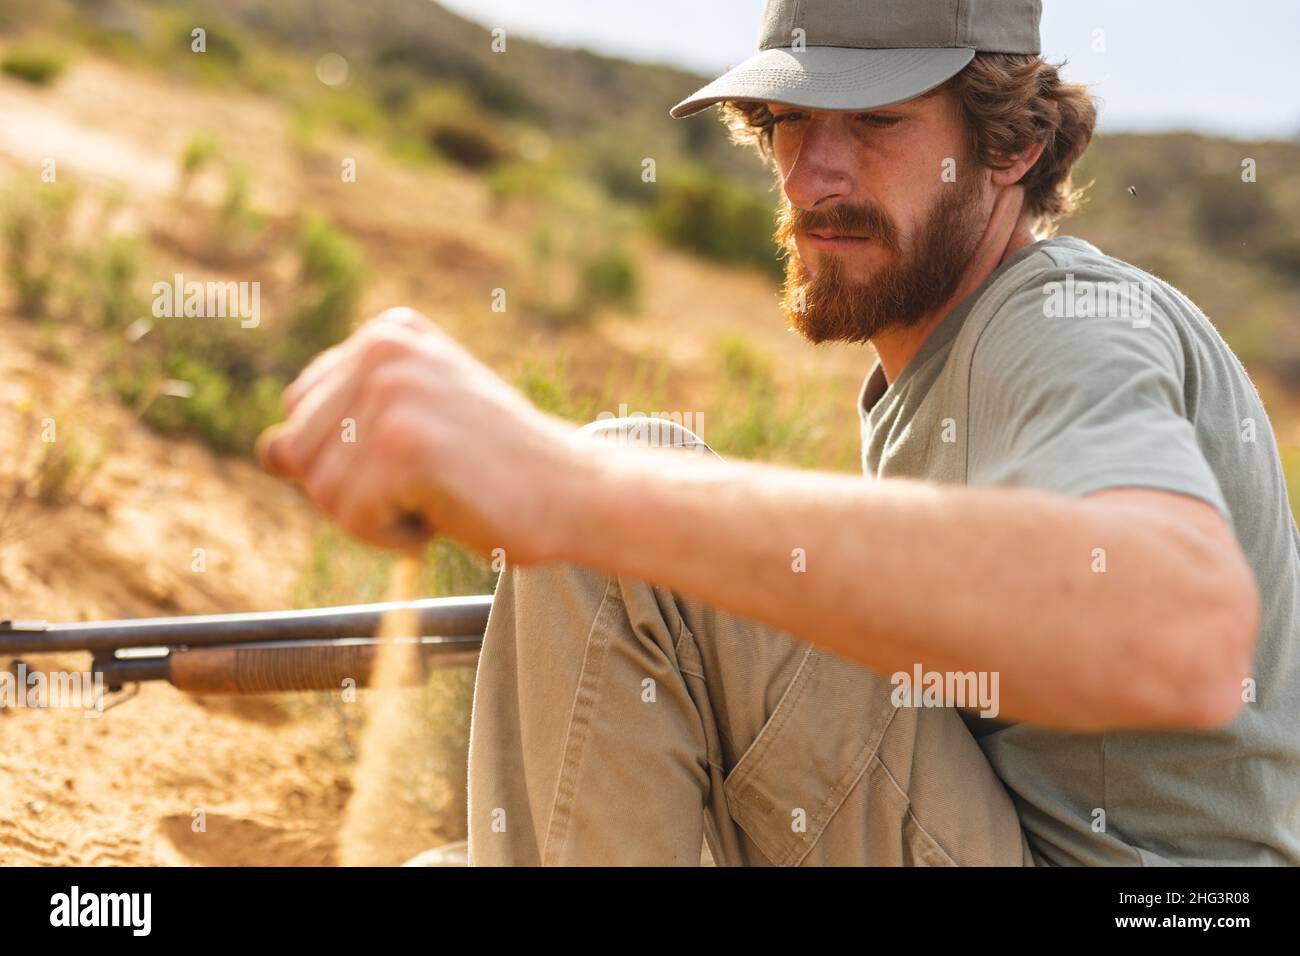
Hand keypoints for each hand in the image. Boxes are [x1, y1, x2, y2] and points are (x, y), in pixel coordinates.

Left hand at [257, 308, 576, 558]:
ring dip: (372, 516)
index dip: (347, 455)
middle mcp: (383, 348)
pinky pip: (352, 517)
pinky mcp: (402, 445)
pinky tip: (445, 514)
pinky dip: (394, 536)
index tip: (414, 459)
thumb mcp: (416, 421)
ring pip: (319, 490)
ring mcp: (391, 393)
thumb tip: (268, 450)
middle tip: (426, 484)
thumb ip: (345, 424)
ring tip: (438, 496)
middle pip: (296, 450)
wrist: (575, 492)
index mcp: (389, 332)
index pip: (300, 410)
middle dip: (350, 488)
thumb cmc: (496, 468)